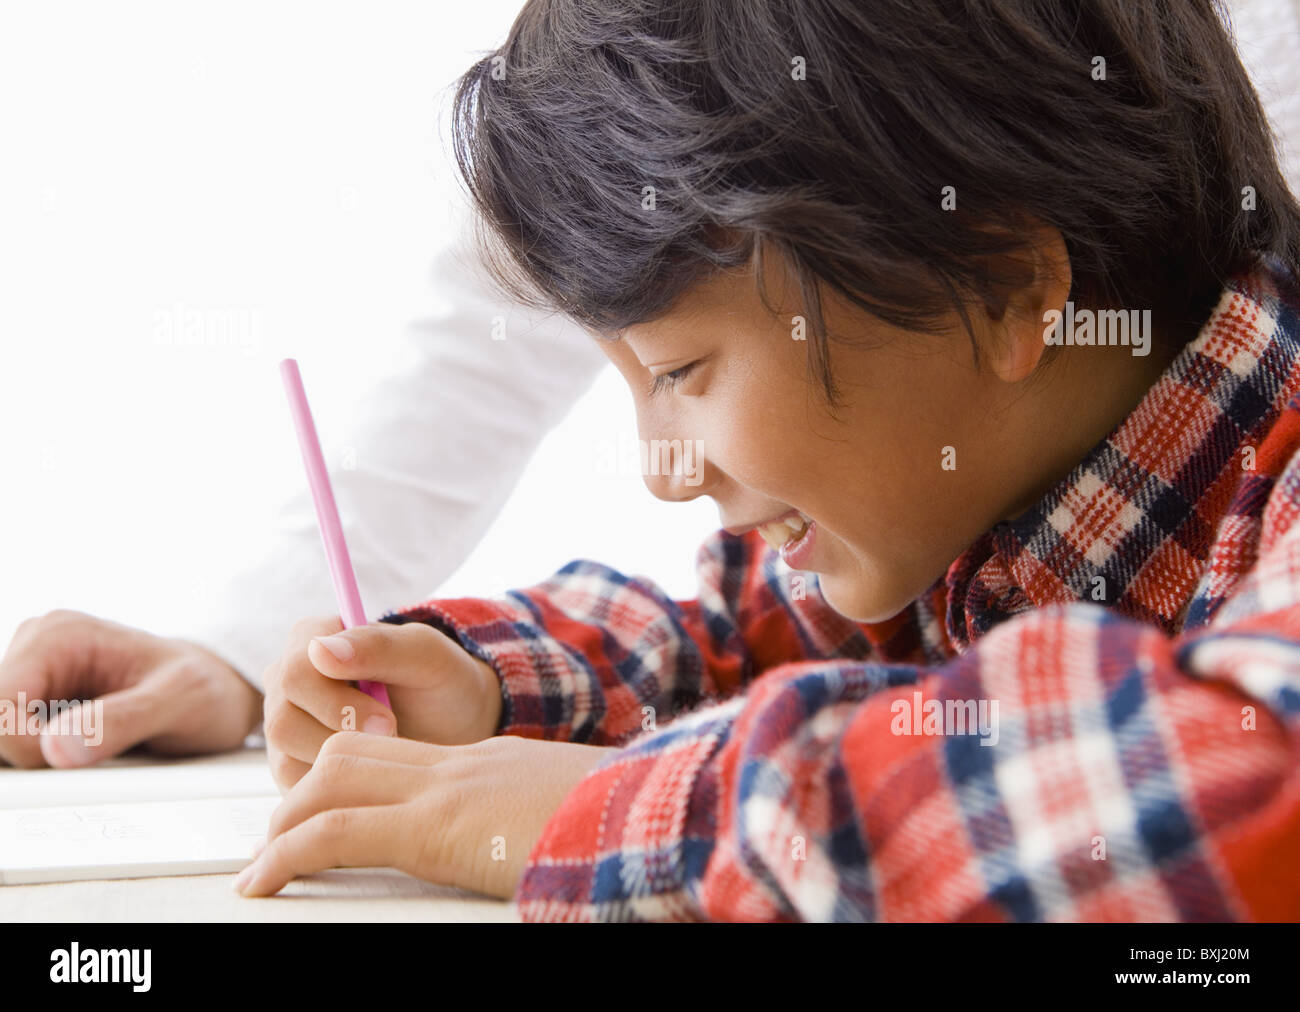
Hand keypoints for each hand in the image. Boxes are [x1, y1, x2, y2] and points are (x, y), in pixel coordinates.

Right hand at [0, 609, 262, 767]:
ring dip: (44, 756)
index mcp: (58, 636)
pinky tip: (92, 748)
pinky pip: (22, 743)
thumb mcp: (181, 703)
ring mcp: (36, 676)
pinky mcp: (40, 702)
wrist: (222, 689)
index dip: (27, 746)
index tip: (77, 756)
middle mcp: (37, 649)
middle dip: (37, 752)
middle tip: (98, 753)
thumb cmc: (207, 687)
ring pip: (7, 738)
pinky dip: (51, 756)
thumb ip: (122, 723)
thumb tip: (55, 748)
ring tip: (104, 746)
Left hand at [235, 732, 614, 898]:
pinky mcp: (437, 826)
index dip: (349, 779)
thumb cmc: (628, 820)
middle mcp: (460, 764)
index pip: (400, 756)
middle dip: (304, 794)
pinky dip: (289, 854)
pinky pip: (336, 832)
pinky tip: (265, 883)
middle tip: (279, 844)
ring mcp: (446, 788)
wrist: (653, 809)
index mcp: (490, 763)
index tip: (325, 814)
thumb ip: (538, 820)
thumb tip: (542, 848)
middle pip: (353, 755)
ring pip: (332, 780)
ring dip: (286, 821)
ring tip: (263, 867)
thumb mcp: (574, 815)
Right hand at [261, 616, 501, 790]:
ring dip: (342, 764)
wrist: (454, 727)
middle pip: (282, 720)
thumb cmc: (441, 683)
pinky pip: (293, 788)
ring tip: (386, 752)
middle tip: (391, 741)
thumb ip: (378, 646)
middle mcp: (287, 681)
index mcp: (310, 638)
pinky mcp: (289, 765)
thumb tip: (320, 649)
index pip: (295, 672)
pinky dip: (336, 788)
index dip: (339, 704)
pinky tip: (372, 773)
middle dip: (343, 738)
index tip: (388, 720)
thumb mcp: (425, 656)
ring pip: (285, 758)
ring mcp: (283, 724)